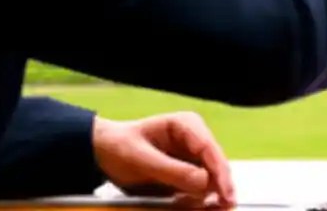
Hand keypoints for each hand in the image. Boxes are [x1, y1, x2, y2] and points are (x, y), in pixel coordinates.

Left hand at [92, 112, 233, 207]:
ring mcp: (192, 156)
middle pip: (217, 165)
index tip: (225, 195)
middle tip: (224, 207)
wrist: (102, 154)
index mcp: (187, 125)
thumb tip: (204, 183)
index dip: (220, 174)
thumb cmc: (119, 148)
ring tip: (210, 209)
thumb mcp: (142, 160)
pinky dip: (199, 199)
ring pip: (212, 178)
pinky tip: (197, 207)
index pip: (210, 150)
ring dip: (211, 195)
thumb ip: (173, 171)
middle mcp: (195, 139)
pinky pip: (199, 187)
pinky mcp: (187, 171)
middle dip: (220, 187)